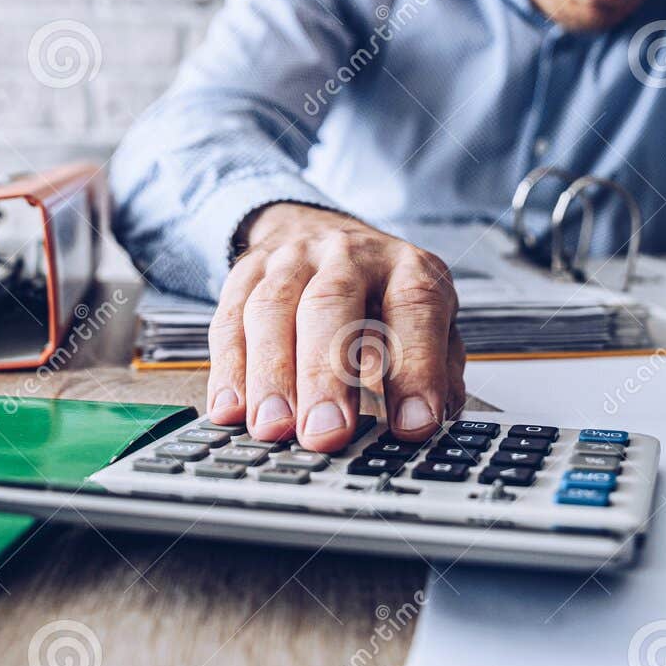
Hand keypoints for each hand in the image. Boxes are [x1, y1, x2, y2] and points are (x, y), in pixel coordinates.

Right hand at [205, 203, 465, 453]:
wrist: (322, 232)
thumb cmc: (383, 294)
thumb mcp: (428, 320)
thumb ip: (438, 366)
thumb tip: (436, 416)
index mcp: (408, 268)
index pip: (415, 309)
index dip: (415, 368)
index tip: (412, 425)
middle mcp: (350, 255)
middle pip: (332, 304)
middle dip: (326, 374)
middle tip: (325, 433)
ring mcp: (293, 259)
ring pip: (273, 309)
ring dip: (270, 375)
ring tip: (273, 428)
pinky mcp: (246, 273)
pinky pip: (229, 318)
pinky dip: (227, 368)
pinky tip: (229, 409)